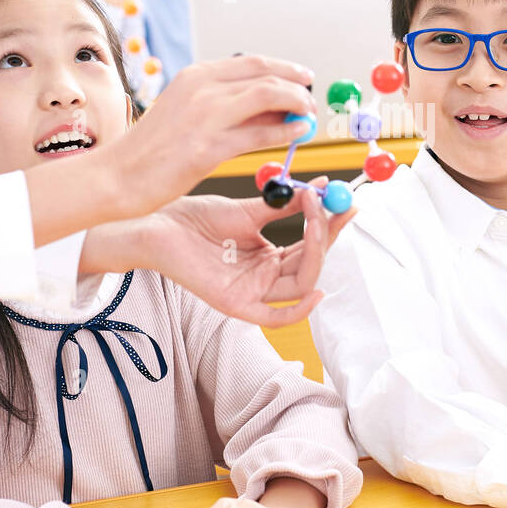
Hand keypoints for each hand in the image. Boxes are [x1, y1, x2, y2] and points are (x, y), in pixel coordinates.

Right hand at [105, 55, 316, 217]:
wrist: (117, 176)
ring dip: (297, 104)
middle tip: (311, 100)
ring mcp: (205, 115)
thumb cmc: (150, 149)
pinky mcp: (208, 146)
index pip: (252, 63)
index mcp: (195, 76)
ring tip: (309, 116)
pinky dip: (285, 130)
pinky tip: (297, 133)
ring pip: (268, 95)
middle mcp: (201, 88)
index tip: (304, 78)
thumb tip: (268, 104)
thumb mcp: (185, 111)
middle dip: (297, 85)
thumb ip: (222, 104)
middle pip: (265, 74)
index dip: (285, 68)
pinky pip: (259, 132)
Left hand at [136, 177, 355, 325]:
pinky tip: (316, 294)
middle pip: (309, 266)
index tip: (345, 203)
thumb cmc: (197, 219)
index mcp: (268, 257)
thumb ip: (283, 207)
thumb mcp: (247, 211)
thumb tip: (318, 190)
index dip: (329, 227)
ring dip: (315, 253)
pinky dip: (298, 312)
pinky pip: (274, 318)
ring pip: (300, 285)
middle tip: (333, 208)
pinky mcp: (236, 305)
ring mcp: (252, 292)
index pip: (309, 247)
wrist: (161, 225)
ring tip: (315, 220)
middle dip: (326, 236)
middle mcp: (264, 277)